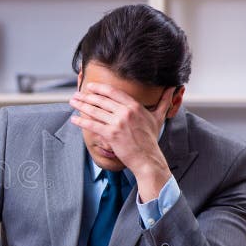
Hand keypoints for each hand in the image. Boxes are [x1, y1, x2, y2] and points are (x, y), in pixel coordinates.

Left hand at [69, 82, 173, 200]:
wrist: (147, 158)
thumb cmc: (151, 139)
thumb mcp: (158, 117)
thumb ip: (163, 102)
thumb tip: (172, 89)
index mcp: (135, 106)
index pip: (113, 93)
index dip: (99, 88)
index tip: (90, 87)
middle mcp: (126, 112)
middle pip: (101, 100)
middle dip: (86, 96)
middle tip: (76, 94)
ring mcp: (118, 123)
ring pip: (95, 111)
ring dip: (81, 106)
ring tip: (72, 102)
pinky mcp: (111, 135)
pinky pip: (92, 125)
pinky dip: (81, 121)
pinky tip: (74, 119)